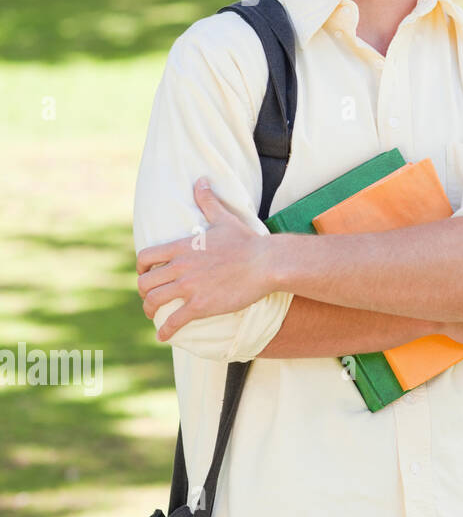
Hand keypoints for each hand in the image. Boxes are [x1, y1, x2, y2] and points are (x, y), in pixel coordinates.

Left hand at [136, 178, 276, 341]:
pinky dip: (165, 331)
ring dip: (150, 310)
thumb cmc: (246, 242)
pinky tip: (164, 336)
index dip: (141, 268)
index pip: (145, 258)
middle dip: (144, 292)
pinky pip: (173, 322)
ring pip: (153, 301)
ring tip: (154, 315)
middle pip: (144, 283)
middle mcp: (180, 267)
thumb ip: (207, 201)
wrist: (266, 263)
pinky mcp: (201, 305)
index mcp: (182, 247)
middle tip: (151, 298)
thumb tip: (201, 180)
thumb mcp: (223, 219)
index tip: (145, 274)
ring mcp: (189, 288)